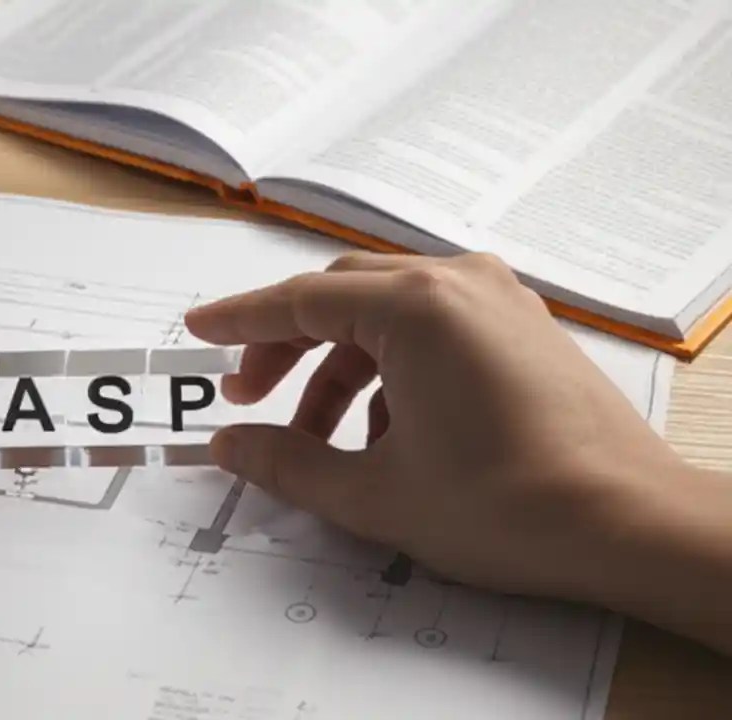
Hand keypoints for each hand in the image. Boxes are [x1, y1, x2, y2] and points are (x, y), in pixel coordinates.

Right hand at [185, 252, 693, 603]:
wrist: (630, 526)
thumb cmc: (511, 505)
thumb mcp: (373, 493)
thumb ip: (286, 462)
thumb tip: (230, 446)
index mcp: (416, 309)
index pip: (300, 300)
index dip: (240, 320)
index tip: (198, 329)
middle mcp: (458, 285)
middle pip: (342, 297)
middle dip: (286, 345)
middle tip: (249, 396)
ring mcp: (498, 302)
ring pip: (387, 313)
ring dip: (339, 365)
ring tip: (319, 438)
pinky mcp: (522, 328)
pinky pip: (433, 328)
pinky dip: (391, 367)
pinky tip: (386, 432)